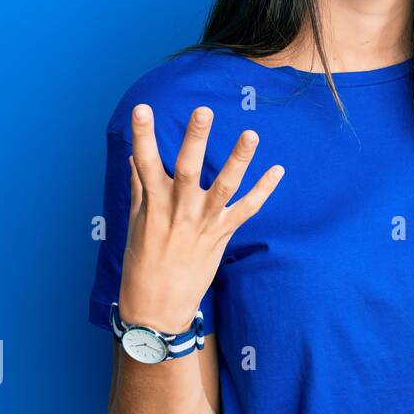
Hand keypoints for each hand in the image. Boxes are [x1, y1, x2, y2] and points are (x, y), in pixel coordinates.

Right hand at [118, 103, 283, 332]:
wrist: (157, 305)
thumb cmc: (142, 261)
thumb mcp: (136, 223)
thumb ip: (140, 188)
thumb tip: (134, 157)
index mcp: (153, 204)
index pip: (144, 163)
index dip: (142, 135)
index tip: (142, 108)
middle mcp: (179, 210)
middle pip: (187, 168)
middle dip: (195, 139)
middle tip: (203, 110)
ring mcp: (203, 222)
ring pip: (224, 186)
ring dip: (239, 159)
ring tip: (251, 134)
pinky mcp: (222, 234)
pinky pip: (247, 209)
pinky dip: (264, 190)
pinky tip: (278, 170)